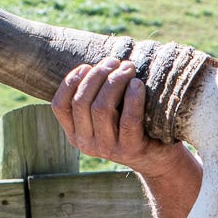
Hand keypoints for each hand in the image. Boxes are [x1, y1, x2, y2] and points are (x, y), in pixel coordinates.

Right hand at [51, 57, 182, 174]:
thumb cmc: (130, 126)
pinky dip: (132, 98)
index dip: (70, 82)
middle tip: (113, 61)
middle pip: (82, 102)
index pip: (60, 105)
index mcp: (75, 134)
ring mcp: (108, 149)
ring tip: (128, 68)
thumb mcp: (107, 115)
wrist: (158, 157)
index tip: (86, 66)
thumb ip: (94, 96)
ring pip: (102, 108)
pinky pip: (128, 120)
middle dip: (97, 75)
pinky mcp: (131, 150)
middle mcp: (86, 144)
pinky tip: (137, 84)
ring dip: (114, 82)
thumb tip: (97, 61)